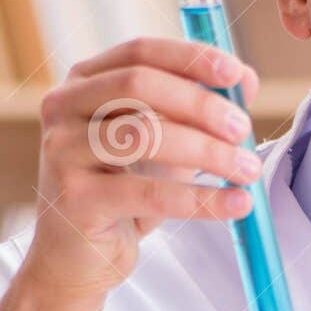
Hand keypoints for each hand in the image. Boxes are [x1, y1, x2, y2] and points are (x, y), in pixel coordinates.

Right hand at [29, 37, 262, 301]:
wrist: (77, 258)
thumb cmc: (123, 191)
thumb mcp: (162, 143)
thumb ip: (196, 108)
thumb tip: (246, 80)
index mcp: (84, 81)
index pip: (140, 52)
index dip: (191, 58)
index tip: (237, 74)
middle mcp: (64, 107)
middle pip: (139, 85)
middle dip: (200, 104)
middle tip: (243, 128)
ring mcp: (62, 151)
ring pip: (144, 136)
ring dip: (208, 152)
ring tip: (248, 170)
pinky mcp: (75, 199)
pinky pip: (149, 193)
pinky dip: (202, 198)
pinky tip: (237, 204)